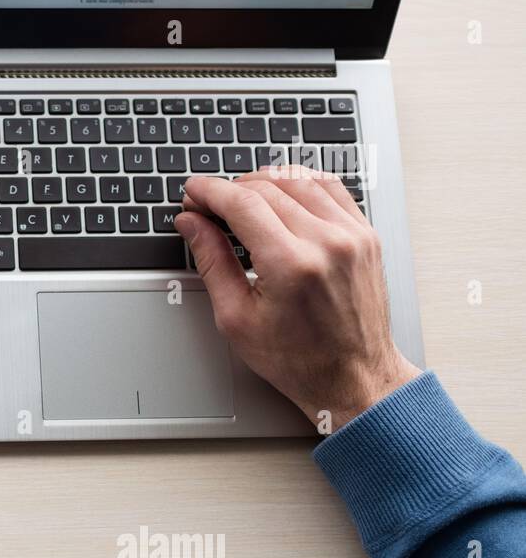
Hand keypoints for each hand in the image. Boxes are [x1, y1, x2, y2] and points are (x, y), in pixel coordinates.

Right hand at [173, 166, 420, 429]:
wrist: (354, 377)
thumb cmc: (298, 359)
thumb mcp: (236, 317)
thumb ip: (212, 261)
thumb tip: (192, 224)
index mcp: (291, 265)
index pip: (242, 203)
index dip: (210, 192)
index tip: (193, 192)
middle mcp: (327, 242)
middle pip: (267, 188)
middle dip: (229, 189)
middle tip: (207, 204)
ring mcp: (352, 235)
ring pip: (299, 180)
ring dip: (262, 181)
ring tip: (240, 196)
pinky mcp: (366, 235)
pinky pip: (331, 188)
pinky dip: (300, 183)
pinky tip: (281, 192)